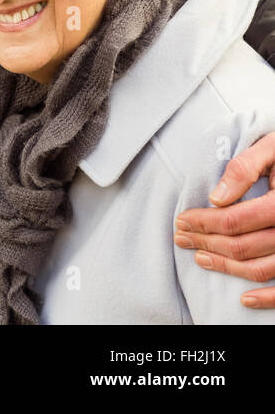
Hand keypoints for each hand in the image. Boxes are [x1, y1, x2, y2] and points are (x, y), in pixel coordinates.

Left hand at [174, 131, 274, 307]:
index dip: (204, 222)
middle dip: (206, 243)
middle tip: (181, 237)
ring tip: (200, 258)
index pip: (235, 220)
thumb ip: (244, 168)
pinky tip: (244, 298)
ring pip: (260, 268)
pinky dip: (267, 298)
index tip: (182, 220)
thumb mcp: (270, 149)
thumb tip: (217, 197)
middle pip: (243, 246)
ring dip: (226, 267)